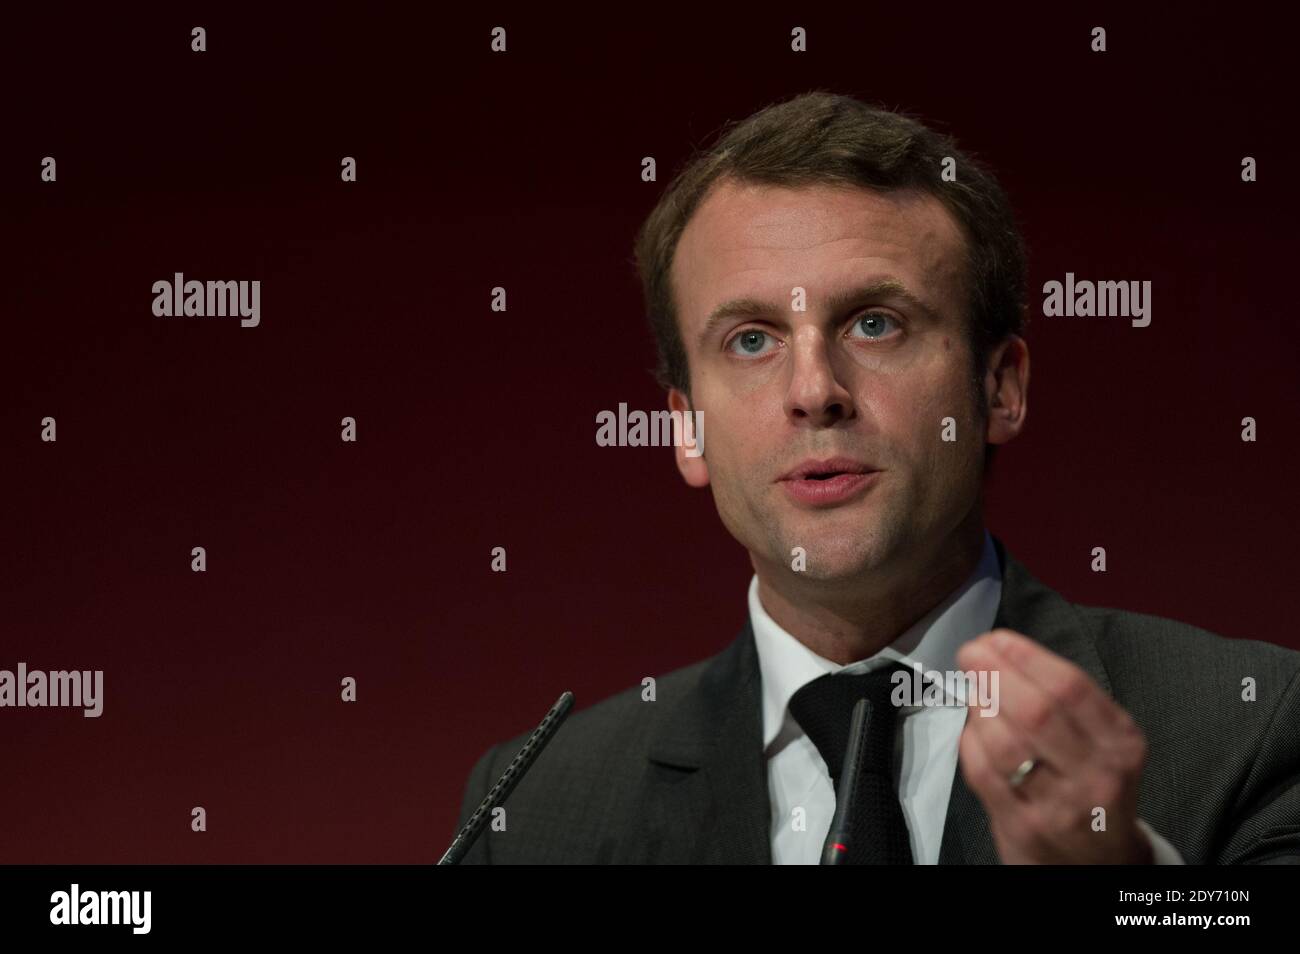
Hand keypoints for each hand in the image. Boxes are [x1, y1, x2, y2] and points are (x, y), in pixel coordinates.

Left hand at [954, 628, 1152, 863]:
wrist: (1099, 862)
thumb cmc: (1092, 787)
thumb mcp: (1103, 741)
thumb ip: (1063, 701)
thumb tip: (1001, 656)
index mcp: (1120, 743)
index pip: (1070, 687)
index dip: (1026, 656)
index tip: (996, 639)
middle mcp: (1096, 774)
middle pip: (1036, 712)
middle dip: (995, 674)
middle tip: (971, 654)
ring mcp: (1058, 805)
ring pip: (1006, 743)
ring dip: (980, 708)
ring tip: (975, 692)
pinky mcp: (1023, 826)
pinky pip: (984, 773)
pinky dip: (969, 742)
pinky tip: (972, 729)